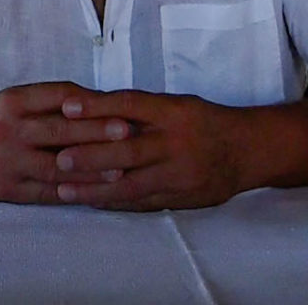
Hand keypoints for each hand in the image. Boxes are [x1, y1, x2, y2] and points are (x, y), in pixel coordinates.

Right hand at [0, 82, 131, 203]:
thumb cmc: (0, 118)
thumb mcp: (18, 99)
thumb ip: (55, 100)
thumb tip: (103, 102)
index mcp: (12, 102)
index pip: (54, 98)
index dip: (87, 104)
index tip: (117, 109)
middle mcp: (6, 131)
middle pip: (57, 132)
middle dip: (95, 133)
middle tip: (127, 133)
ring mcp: (6, 163)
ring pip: (55, 168)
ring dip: (90, 169)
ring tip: (120, 169)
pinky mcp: (7, 190)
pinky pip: (46, 193)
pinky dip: (73, 192)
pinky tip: (96, 192)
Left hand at [54, 90, 245, 210]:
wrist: (249, 150)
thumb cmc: (205, 122)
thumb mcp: (178, 105)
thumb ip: (142, 111)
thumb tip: (92, 110)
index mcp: (173, 112)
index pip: (130, 105)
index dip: (97, 106)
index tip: (67, 107)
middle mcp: (175, 142)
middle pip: (128, 149)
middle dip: (91, 156)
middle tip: (58, 159)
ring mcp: (178, 173)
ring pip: (132, 184)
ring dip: (95, 189)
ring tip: (64, 190)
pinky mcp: (181, 197)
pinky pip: (142, 202)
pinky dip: (115, 203)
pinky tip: (92, 202)